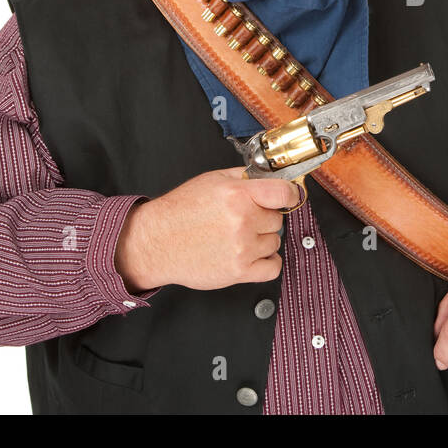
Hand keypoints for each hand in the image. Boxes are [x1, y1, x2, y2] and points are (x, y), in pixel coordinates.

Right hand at [115, 168, 299, 290]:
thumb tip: (271, 176)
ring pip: (275, 242)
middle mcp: (243, 220)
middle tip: (243, 219)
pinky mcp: (239, 271)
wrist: (157, 242)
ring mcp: (242, 248)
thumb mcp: (212, 180)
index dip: (291, 194)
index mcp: (238, 195)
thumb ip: (244, 177)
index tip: (290, 197)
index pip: (284, 193)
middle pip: (277, 219)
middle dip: (263, 218)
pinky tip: (253, 255)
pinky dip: (267, 262)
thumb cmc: (181, 211)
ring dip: (262, 240)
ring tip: (238, 237)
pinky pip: (273, 267)